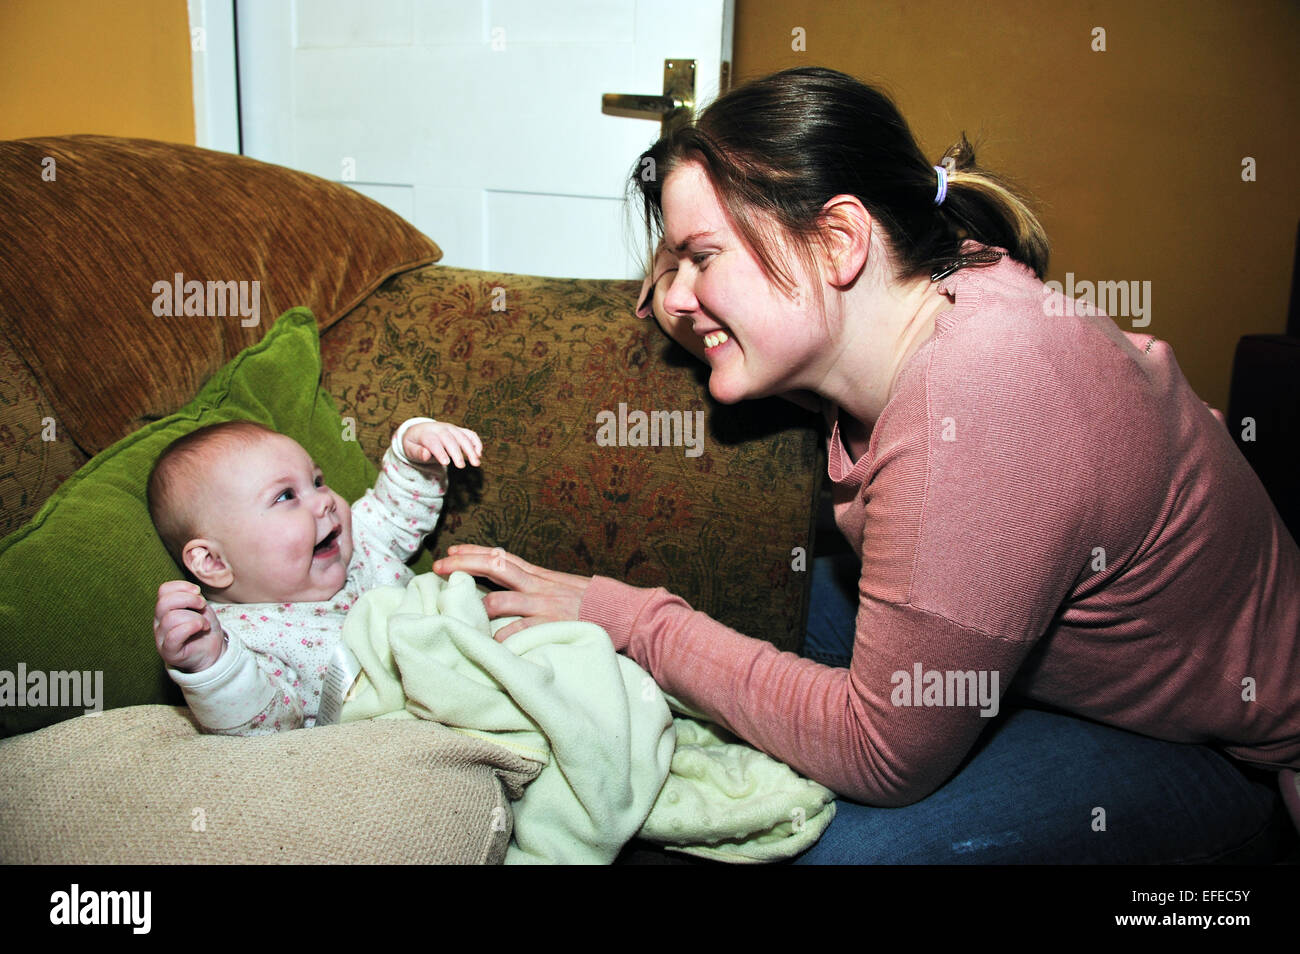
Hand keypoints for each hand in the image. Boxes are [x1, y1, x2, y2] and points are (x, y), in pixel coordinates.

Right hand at [154, 580, 224, 672]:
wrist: (212, 651)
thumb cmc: (204, 628)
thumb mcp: (201, 608)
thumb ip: (193, 598)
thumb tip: (193, 592)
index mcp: (165, 609)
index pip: (163, 590)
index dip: (182, 586)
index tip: (198, 591)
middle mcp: (159, 622)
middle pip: (164, 603)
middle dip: (189, 600)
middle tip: (202, 606)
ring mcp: (162, 638)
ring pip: (171, 618)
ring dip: (195, 618)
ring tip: (204, 624)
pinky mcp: (169, 652)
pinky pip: (173, 636)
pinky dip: (190, 628)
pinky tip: (201, 628)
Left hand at [403, 420, 482, 467]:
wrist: (418, 431)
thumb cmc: (414, 443)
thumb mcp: (409, 449)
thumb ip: (417, 452)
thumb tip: (426, 455)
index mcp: (426, 433)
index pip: (433, 442)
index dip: (440, 452)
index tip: (446, 463)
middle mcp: (440, 428)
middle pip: (450, 439)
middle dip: (457, 452)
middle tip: (461, 466)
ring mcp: (451, 428)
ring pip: (462, 437)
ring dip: (471, 449)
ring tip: (476, 463)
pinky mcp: (459, 431)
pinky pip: (470, 434)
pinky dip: (476, 443)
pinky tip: (479, 454)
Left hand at [432, 545, 591, 640]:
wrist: (623, 612)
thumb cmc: (591, 603)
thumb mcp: (561, 588)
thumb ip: (535, 587)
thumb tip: (508, 590)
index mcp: (539, 575)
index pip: (501, 556)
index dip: (474, 552)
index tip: (451, 552)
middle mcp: (538, 586)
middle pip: (494, 567)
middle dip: (463, 566)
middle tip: (438, 569)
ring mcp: (543, 605)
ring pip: (499, 601)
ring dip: (477, 609)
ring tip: (459, 617)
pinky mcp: (550, 625)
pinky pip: (517, 632)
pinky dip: (501, 640)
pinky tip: (490, 646)